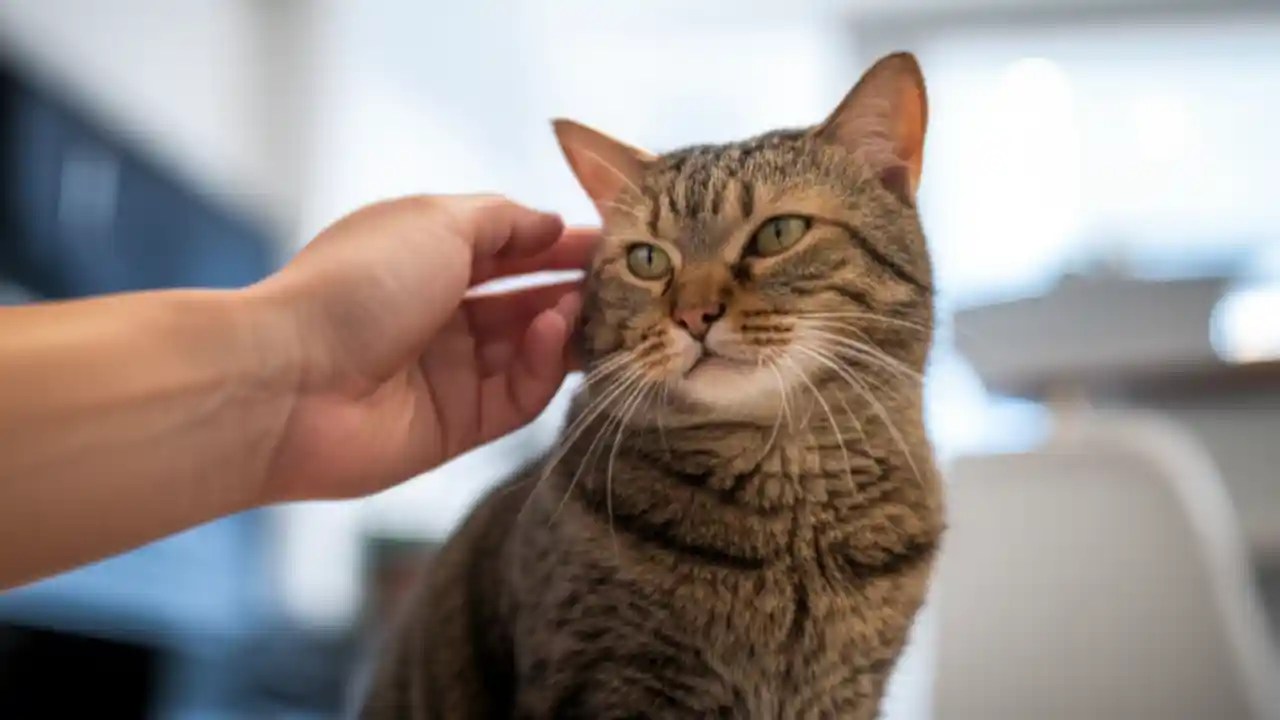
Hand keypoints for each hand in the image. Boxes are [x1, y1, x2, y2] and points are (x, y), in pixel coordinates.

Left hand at [250, 195, 594, 500]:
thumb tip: (551, 223)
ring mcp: (448, 373)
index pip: (510, 249)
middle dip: (575, 289)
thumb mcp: (436, 223)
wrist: (287, 381)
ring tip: (591, 309)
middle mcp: (439, 315)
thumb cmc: (356, 284)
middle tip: (629, 283)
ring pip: (529, 351)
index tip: (613, 241)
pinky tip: (552, 337)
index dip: (558, 243)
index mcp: (426, 259)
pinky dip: (542, 366)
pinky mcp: (456, 427)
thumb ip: (503, 221)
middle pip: (525, 301)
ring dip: (565, 326)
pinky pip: (517, 396)